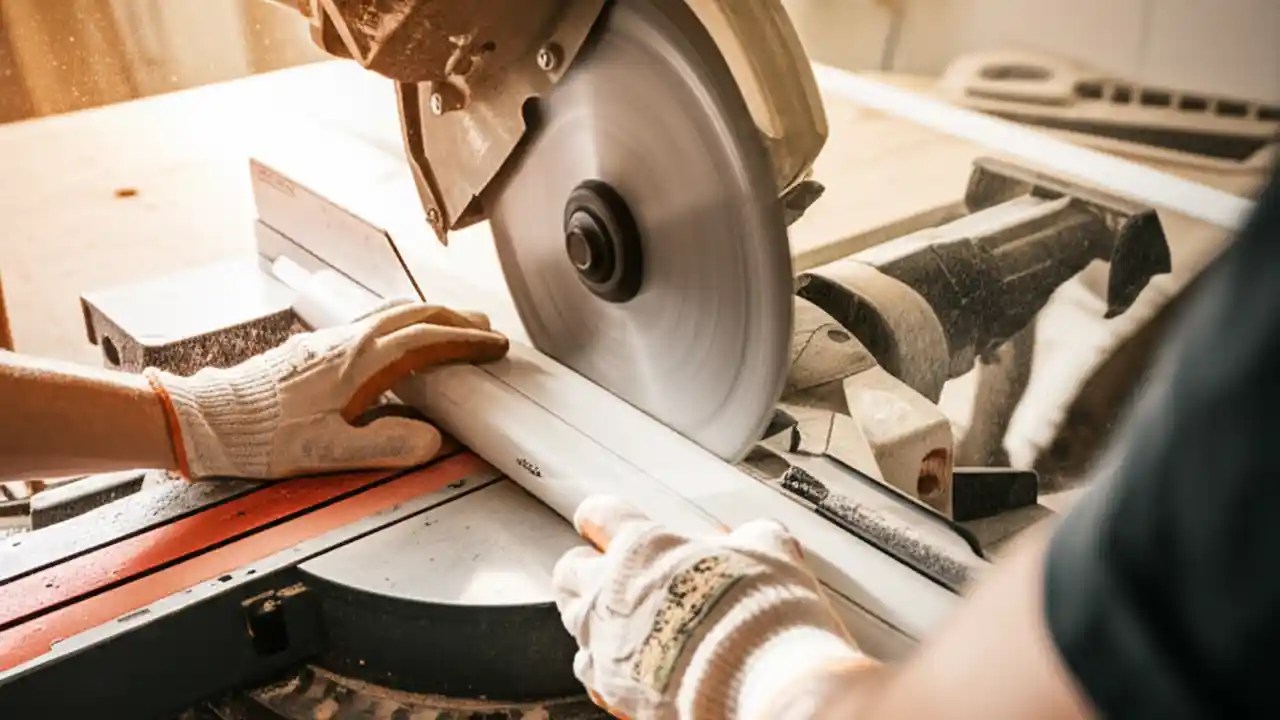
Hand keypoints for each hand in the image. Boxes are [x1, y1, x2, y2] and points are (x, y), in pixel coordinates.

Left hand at [145, 301, 507, 478]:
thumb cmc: (264, 436)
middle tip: (486, 331)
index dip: (468, 342)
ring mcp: (333, 340)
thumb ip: (386, 446)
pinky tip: (401, 338)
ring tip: (453, 326)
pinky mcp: (318, 346)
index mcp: (362, 362)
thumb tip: (433, 441)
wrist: (211, 419)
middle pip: (416, 315)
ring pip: (394, 313)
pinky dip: (404, 322)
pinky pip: (374, 321)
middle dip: (457, 320)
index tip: (495, 347)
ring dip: (431, 315)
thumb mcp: (329, 451)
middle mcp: (350, 341)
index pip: (429, 341)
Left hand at [552, 496, 868, 719]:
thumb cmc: (759, 612)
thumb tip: (753, 538)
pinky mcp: (609, 687)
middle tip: (611, 575)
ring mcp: (603, 641)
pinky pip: (590, 673)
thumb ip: (751, 538)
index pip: (600, 514)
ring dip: (593, 619)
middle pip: (569, 570)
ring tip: (623, 624)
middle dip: (586, 570)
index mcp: (642, 547)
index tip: (606, 520)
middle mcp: (610, 591)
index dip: (603, 516)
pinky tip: (632, 668)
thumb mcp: (770, 551)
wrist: (757, 680)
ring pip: (572, 620)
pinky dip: (606, 669)